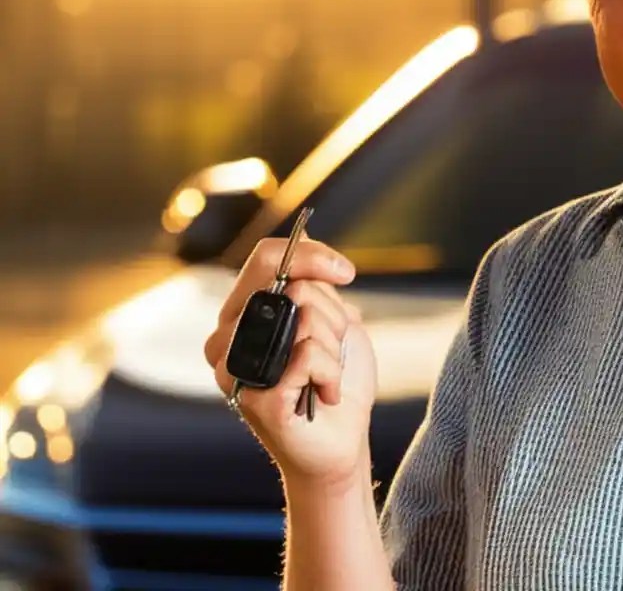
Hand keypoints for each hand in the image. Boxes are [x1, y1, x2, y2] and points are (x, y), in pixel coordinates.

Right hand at [204, 235, 377, 487]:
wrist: (342, 442)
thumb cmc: (334, 382)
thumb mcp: (332, 321)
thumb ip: (314, 282)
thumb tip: (306, 230)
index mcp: (241, 314)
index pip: (266, 258)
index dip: (311, 255)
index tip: (346, 273)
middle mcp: (226, 338)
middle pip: (292, 285)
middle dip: (332, 314)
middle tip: (335, 346)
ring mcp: (234, 369)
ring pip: (304, 317)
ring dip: (334, 346)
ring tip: (324, 375)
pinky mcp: (254, 397)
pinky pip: (309, 356)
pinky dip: (331, 373)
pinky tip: (324, 394)